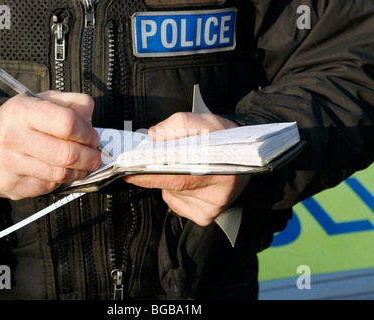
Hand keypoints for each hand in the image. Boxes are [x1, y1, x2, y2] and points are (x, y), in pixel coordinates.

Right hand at [0, 91, 101, 198]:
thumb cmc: (19, 123)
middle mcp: (12, 136)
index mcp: (22, 111)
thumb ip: (72, 103)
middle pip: (67, 153)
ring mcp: (9, 163)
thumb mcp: (43, 101)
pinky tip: (58, 171)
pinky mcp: (11, 184)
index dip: (87, 134)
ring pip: (61, 174)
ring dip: (79, 172)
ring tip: (81, 165)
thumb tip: (90, 118)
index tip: (93, 138)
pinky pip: (49, 186)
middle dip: (90, 157)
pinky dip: (61, 181)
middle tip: (95, 157)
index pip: (67, 124)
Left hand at [124, 112, 249, 225]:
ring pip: (170, 195)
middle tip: (150, 160)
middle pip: (171, 186)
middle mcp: (217, 194)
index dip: (149, 175)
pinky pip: (175, 204)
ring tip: (185, 167)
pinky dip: (174, 192)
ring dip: (168, 181)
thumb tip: (155, 135)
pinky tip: (189, 182)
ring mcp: (211, 209)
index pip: (176, 177)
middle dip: (155, 173)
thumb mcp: (205, 122)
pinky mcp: (205, 217)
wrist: (245, 156)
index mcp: (219, 169)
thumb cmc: (224, 138)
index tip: (128, 172)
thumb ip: (178, 125)